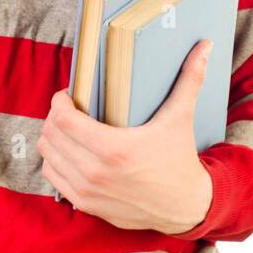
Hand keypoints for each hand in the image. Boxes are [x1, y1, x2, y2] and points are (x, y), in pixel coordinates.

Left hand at [37, 40, 214, 233]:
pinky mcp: (86, 205)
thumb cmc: (180, 159)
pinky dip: (56, 161)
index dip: (59, 100)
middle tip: (70, 108)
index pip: (62, 118)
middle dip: (55, 116)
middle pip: (50, 134)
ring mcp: (88, 191)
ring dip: (53, 138)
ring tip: (69, 128)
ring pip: (47, 155)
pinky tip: (70, 151)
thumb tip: (205, 45)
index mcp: (113, 149)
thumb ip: (190, 78)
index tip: (71, 94)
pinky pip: (53, 177)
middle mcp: (95, 173)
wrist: (186, 207)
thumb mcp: (181, 118)